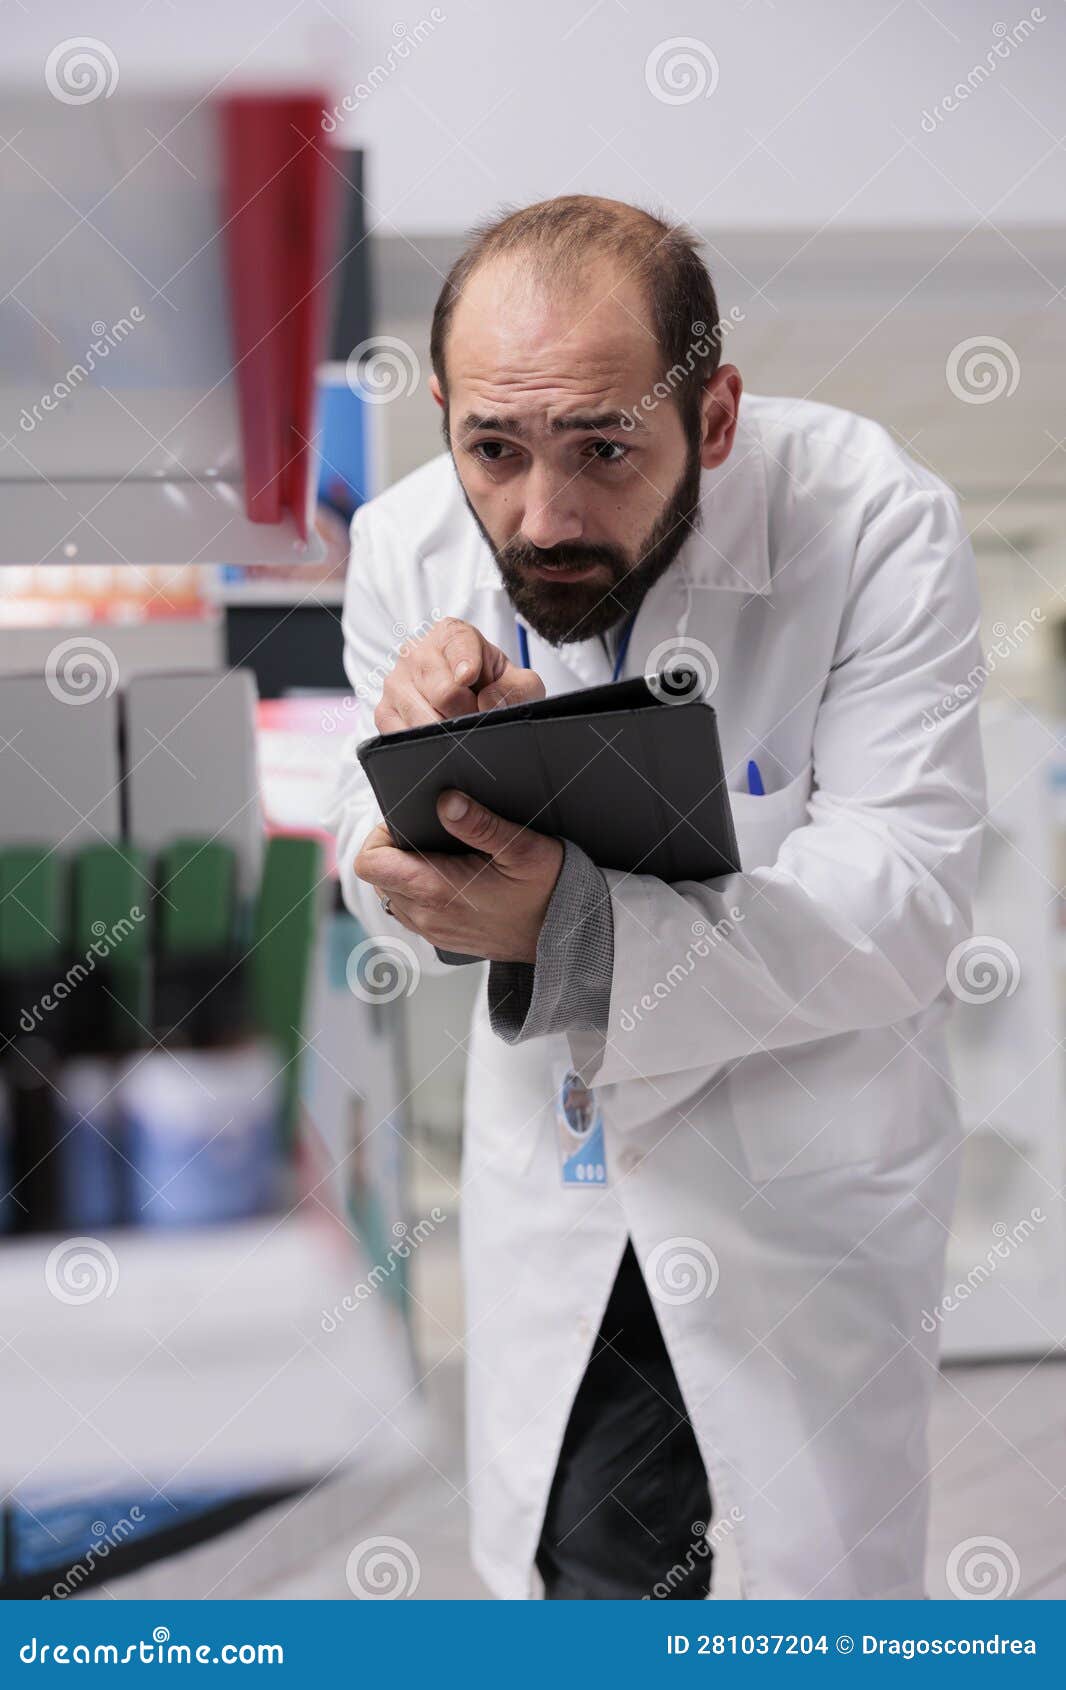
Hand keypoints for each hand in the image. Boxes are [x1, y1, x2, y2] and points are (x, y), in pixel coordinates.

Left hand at [354, 792, 563, 962]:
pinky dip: (417, 891)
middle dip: (395, 850)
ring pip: (391, 894)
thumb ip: (480, 824)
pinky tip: (448, 877)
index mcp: (437, 890)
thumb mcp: (523, 848)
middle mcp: (427, 916)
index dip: (380, 836)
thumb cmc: (549, 891)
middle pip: (378, 876)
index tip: (409, 823)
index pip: (370, 863)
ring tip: (440, 855)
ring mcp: (433, 931)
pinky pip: (410, 911)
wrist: (568, 936)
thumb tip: (445, 801)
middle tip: (432, 834)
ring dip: (404, 872)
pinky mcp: (442, 938)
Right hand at [375, 616, 544, 731]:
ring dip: (449, 732)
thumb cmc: (496, 689)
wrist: (477, 703)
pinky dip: (426, 745)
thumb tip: (487, 703)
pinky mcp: (383, 711)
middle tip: (477, 716)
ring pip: (423, 718)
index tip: (471, 677)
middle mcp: (416, 652)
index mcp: (451, 634)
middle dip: (468, 713)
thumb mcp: (520, 684)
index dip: (467, 665)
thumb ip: (516, 690)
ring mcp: (395, 682)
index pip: (457, 646)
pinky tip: (439, 736)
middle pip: (444, 692)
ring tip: (459, 724)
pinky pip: (402, 735)